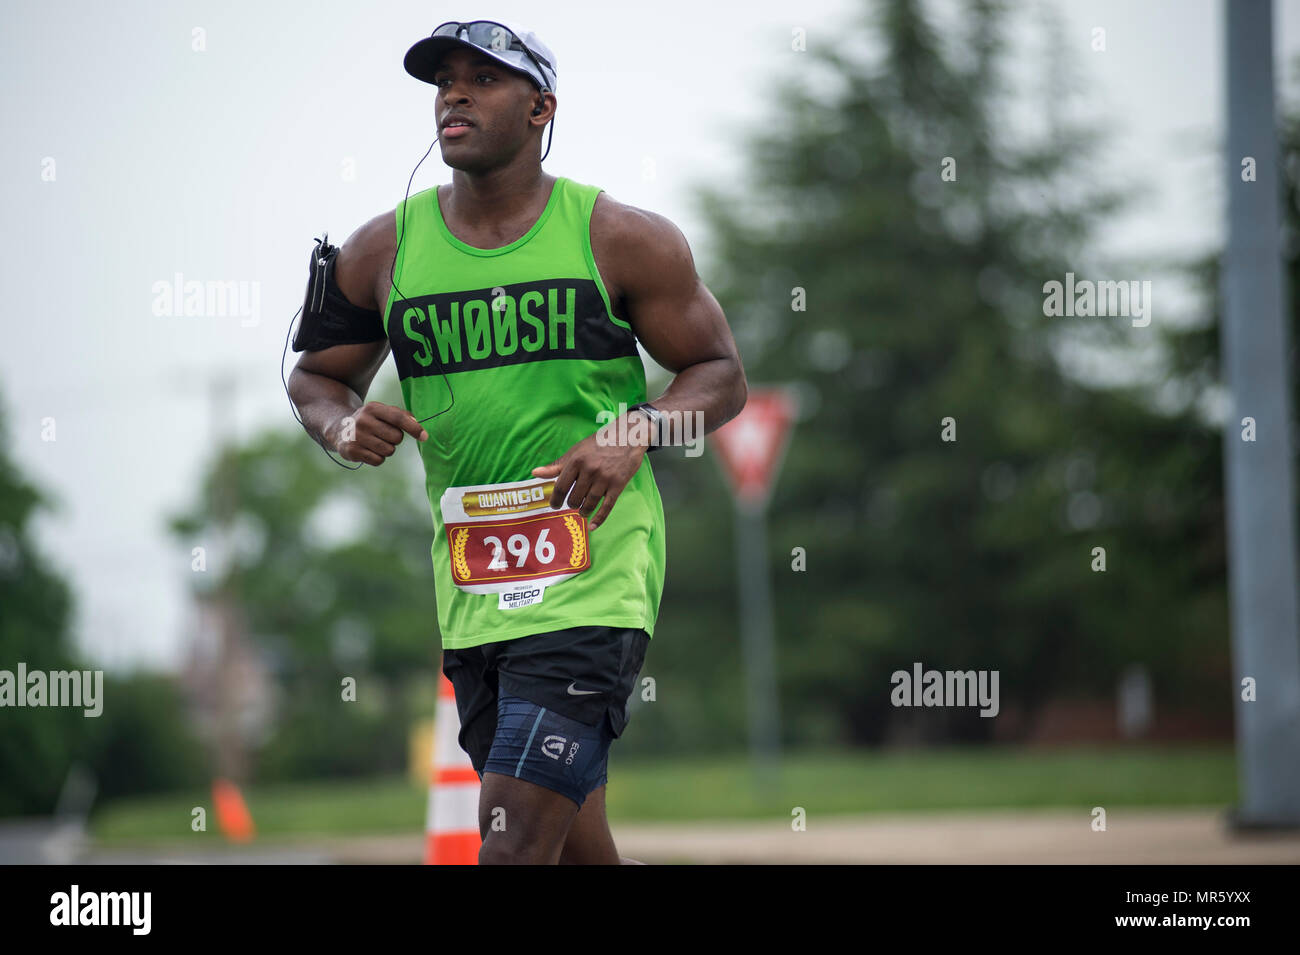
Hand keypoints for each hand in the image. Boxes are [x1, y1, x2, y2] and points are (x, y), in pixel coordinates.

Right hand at [330, 401, 426, 465]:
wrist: (340, 429)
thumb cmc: (370, 420)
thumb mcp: (382, 412)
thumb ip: (401, 415)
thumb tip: (418, 425)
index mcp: (373, 408)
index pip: (398, 418)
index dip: (414, 428)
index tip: (424, 436)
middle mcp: (363, 420)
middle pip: (396, 438)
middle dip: (395, 439)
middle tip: (383, 435)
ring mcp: (356, 436)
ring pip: (388, 451)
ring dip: (386, 449)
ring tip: (375, 442)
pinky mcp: (352, 451)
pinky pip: (378, 460)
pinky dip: (377, 458)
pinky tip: (368, 450)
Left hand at [531, 418, 647, 528]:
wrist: (627, 436)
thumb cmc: (598, 443)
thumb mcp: (576, 451)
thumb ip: (557, 465)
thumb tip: (535, 473)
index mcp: (576, 460)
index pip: (561, 486)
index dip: (555, 499)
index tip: (554, 506)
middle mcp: (590, 470)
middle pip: (574, 497)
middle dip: (571, 504)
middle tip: (572, 504)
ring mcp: (605, 478)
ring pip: (589, 503)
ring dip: (583, 511)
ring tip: (582, 511)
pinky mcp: (618, 484)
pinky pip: (607, 506)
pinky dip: (599, 518)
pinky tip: (592, 526)